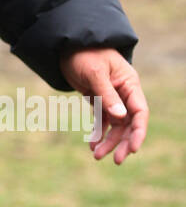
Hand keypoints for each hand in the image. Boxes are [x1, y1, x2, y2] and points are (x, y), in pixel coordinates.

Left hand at [58, 46, 147, 164]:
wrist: (67, 45)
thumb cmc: (84, 53)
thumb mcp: (95, 73)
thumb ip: (107, 95)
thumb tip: (121, 117)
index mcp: (129, 84)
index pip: (139, 112)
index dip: (138, 131)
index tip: (134, 149)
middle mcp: (124, 93)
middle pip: (128, 123)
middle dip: (123, 142)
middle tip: (117, 161)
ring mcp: (111, 98)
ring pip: (115, 125)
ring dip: (108, 141)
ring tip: (96, 155)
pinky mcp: (99, 100)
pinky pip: (102, 121)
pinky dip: (98, 133)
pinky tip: (92, 145)